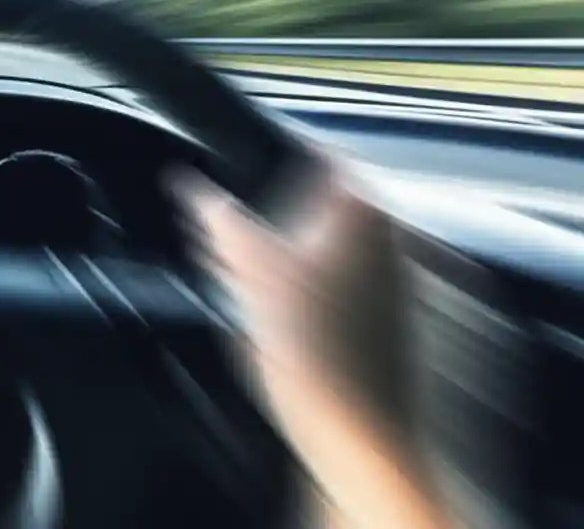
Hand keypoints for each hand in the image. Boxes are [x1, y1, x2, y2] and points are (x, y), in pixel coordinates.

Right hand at [177, 157, 450, 528]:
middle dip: (265, 212)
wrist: (358, 432)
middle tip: (219, 229)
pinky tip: (267, 310)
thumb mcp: (246, 268)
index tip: (227, 175)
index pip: (314, 151)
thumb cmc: (312, 349)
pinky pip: (340, 282)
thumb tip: (187, 184)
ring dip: (280, 250)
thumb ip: (216, 217)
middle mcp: (392, 232)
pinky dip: (303, 284)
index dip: (265, 156)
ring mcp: (397, 278)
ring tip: (232, 271)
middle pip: (319, 202)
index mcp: (362, 205)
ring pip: (327, 245)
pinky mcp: (391, 318)